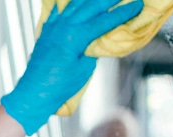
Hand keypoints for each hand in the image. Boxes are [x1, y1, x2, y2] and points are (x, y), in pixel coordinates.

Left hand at [0, 0, 142, 134]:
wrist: (34, 92)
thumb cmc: (60, 85)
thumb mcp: (84, 68)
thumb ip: (92, 49)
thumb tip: (97, 39)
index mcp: (76, 35)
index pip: (105, 20)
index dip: (123, 12)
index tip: (137, 4)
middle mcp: (64, 26)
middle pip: (92, 5)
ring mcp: (53, 26)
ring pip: (75, 4)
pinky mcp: (47, 30)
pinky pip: (60, 10)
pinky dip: (70, 4)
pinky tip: (76, 3)